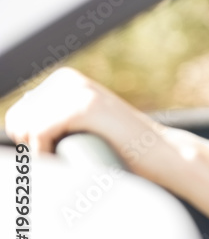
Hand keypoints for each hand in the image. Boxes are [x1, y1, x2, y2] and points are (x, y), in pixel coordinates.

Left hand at [4, 68, 168, 175]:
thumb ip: (55, 115)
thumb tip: (18, 122)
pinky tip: (70, 158)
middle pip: (18, 122)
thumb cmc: (122, 149)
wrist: (161, 154)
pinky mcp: (85, 106)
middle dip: (34, 148)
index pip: (17, 117)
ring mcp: (78, 90)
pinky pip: (39, 132)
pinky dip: (47, 152)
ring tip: (73, 158)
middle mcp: (67, 79)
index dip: (31, 144)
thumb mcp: (83, 125)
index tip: (59, 153)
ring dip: (42, 153)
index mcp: (64, 80)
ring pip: (26, 128)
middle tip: (68, 158)